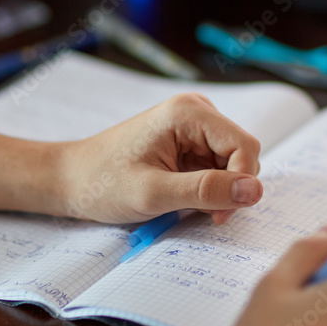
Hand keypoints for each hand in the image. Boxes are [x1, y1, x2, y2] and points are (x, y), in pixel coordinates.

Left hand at [57, 93, 262, 223]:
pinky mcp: (188, 141)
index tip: (218, 214)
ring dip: (214, 191)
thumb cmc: (103, 184)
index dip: (240, 184)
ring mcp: (192, 125)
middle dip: (227, 188)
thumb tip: (255, 191)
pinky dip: (205, 188)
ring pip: (231, 164)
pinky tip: (180, 196)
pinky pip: (215, 167)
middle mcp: (196, 110)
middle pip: (241, 154)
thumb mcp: (155, 194)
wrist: (71, 180)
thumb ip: (206, 191)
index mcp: (189, 112)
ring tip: (181, 204)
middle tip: (198, 213)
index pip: (245, 147)